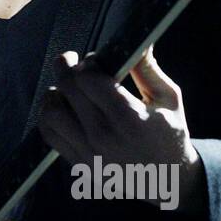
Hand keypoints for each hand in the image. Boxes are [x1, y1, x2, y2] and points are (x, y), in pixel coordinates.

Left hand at [37, 45, 205, 213]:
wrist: (167, 180)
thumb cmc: (170, 134)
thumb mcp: (169, 98)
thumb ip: (148, 68)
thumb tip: (138, 39)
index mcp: (129, 118)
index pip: (88, 78)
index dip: (88, 62)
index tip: (95, 61)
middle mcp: (104, 137)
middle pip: (66, 89)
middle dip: (65, 67)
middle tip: (70, 60)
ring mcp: (88, 154)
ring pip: (51, 112)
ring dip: (55, 93)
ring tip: (66, 89)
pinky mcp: (79, 165)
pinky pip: (50, 135)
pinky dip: (50, 116)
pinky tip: (64, 109)